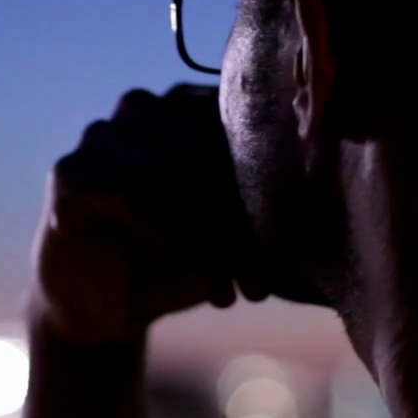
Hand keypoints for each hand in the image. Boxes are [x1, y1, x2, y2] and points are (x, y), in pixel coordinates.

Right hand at [31, 84, 273, 343]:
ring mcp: (103, 134)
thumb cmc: (176, 264)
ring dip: (210, 242)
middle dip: (241, 225)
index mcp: (189, 107)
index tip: (296, 247)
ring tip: (230, 295)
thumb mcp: (231, 233)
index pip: (243, 125)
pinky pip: (134, 196)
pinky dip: (170, 243)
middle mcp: (145, 108)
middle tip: (261, 286)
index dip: (273, 186)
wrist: (105, 310)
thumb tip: (347, 195)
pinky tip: (190, 281)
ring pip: (178, 174)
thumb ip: (270, 206)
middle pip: (211, 152)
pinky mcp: (71, 172)